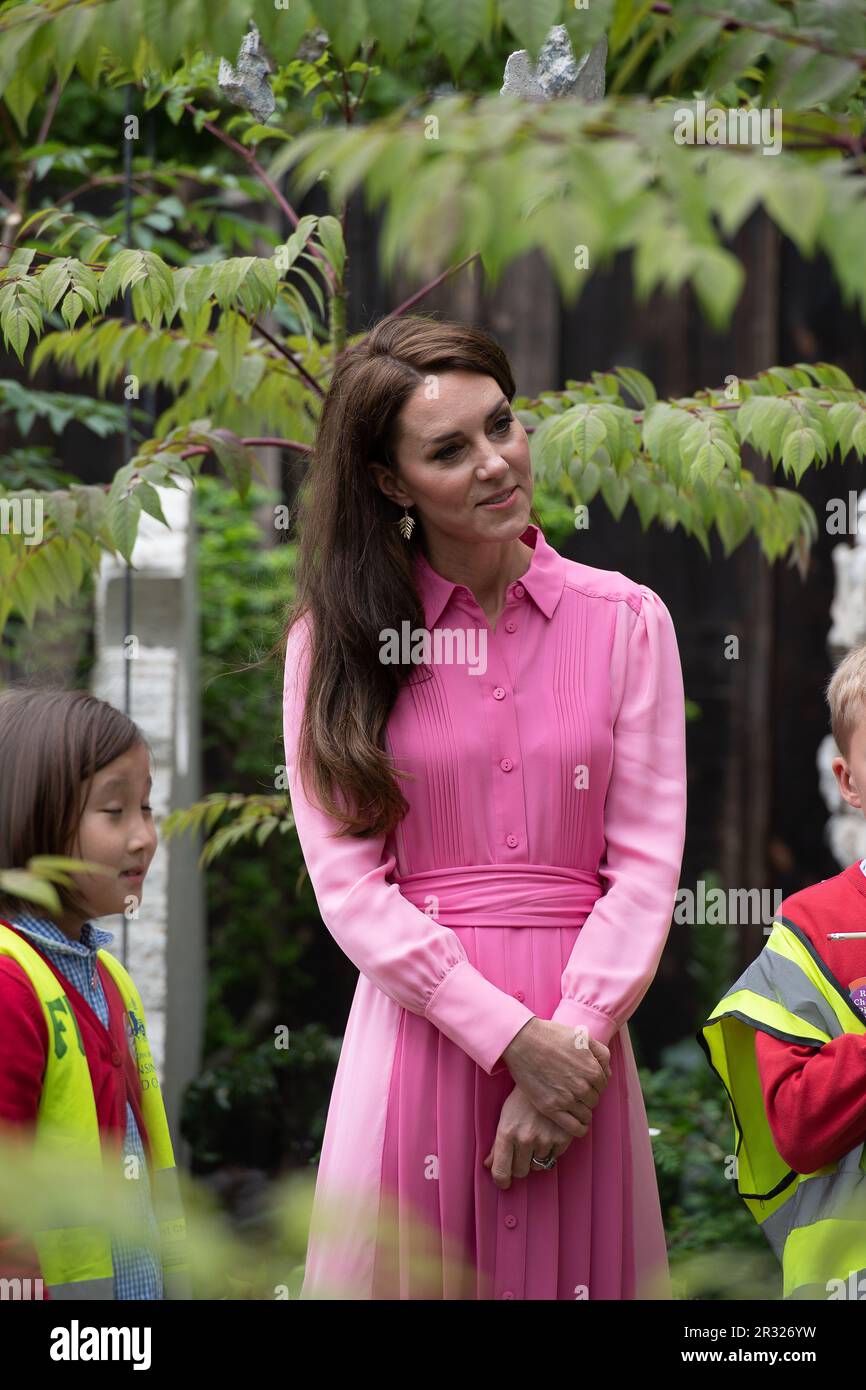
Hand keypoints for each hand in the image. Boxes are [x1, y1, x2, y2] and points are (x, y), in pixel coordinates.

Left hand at [483, 1086, 573, 1189]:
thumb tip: (488, 1165)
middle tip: (522, 1151)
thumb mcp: (505, 1117)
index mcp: (506, 1133)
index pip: (501, 1171)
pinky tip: (549, 1134)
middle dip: (520, 1165)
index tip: (504, 1182)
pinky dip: (552, 1150)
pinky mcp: (562, 1138)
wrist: (547, 1078)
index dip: (501, 1181)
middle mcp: (524, 1138)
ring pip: (538, 1165)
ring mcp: (544, 1139)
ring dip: (536, 1157)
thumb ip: (497, 1145)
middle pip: (520, 1172)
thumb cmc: (522, 1099)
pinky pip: (554, 1157)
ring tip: (537, 1136)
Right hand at [500, 1018, 610, 1136]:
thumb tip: (607, 1072)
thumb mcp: (582, 1036)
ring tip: (573, 1104)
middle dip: (587, 1096)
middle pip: (594, 1100)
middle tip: (574, 1089)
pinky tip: (577, 1124)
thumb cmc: (551, 1036)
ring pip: (586, 1115)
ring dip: (582, 1111)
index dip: (593, 1082)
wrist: (522, 1041)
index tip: (582, 1080)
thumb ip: (601, 1053)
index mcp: (592, 1070)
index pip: (602, 1085)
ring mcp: (566, 1099)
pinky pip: (574, 1128)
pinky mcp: (550, 1108)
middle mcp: (582, 1087)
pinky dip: (579, 1129)